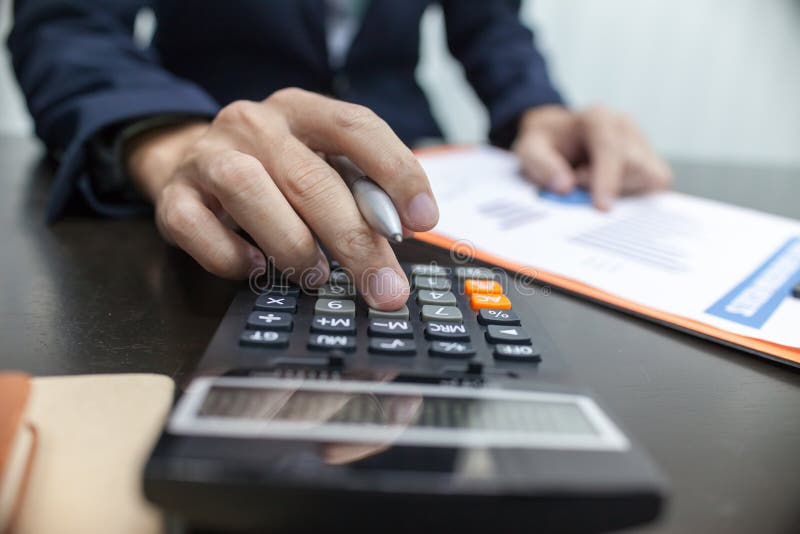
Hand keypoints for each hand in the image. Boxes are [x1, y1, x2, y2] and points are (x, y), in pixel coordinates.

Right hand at [125, 88, 438, 309]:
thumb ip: (359, 191)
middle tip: (385, 288)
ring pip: (250, 193)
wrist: (192, 160)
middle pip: (311, 179)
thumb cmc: (274, 171)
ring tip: (317, 277)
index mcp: (302, 110)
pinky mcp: (174, 195)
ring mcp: (209, 156)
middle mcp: (254, 124)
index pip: (356, 127)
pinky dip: (230, 256)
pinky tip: (255, 268)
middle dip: (356, 242)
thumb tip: (402, 234)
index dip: (396, 172)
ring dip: (293, 245)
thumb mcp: (320, 165)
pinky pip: (198, 228)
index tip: (424, 219)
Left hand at [512, 105, 671, 209]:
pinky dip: (633, 194)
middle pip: (635, 165)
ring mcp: (642, 143)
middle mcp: (625, 127)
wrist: (558, 136)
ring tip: (593, 182)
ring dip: (621, 191)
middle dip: (606, 185)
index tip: (602, 207)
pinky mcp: (650, 162)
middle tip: (579, 181)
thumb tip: (565, 186)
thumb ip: (542, 165)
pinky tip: (610, 188)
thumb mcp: (529, 150)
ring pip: (650, 177)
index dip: (608, 179)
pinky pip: (655, 185)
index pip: (611, 148)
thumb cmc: (546, 143)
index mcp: (597, 118)